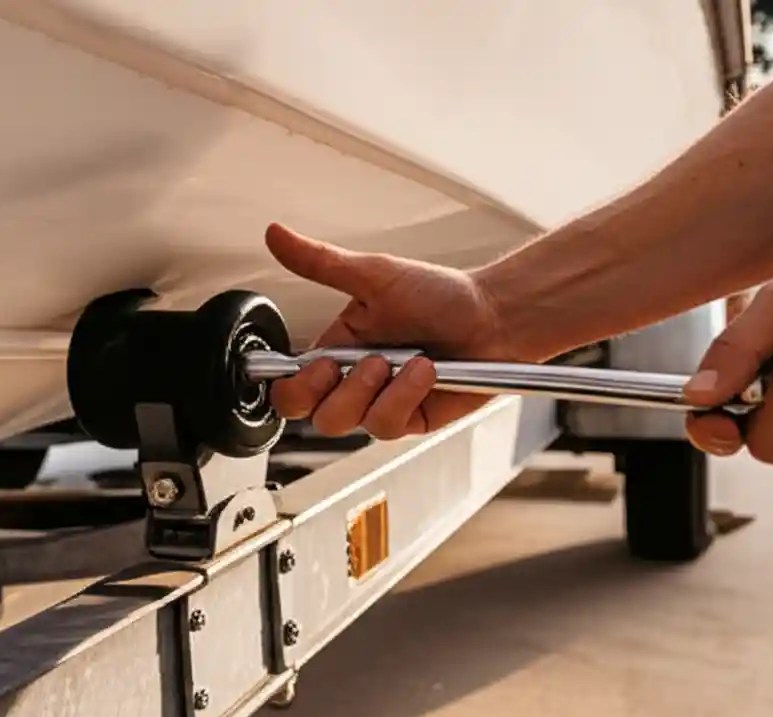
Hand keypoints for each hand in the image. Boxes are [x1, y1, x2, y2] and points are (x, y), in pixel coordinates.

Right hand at [264, 224, 512, 437]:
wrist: (496, 318)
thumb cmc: (443, 295)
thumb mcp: (375, 274)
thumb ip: (320, 262)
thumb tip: (277, 236)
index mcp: (338, 348)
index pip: (293, 384)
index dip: (295, 385)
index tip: (320, 367)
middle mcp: (356, 380)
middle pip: (315, 415)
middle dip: (338, 389)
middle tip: (368, 361)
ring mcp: (381, 403)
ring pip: (348, 424)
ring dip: (376, 390)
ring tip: (406, 359)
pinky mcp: (408, 419)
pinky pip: (386, 425)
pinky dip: (404, 396)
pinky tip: (425, 373)